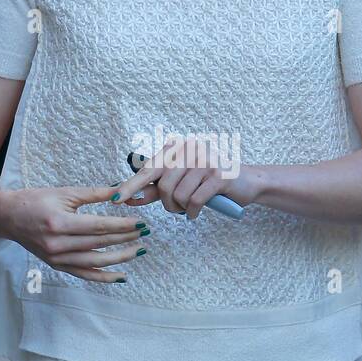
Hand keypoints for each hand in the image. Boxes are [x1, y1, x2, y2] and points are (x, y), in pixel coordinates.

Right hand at [0, 184, 151, 281]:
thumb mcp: (63, 193)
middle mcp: (57, 244)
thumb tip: (121, 191)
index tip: (141, 222)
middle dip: (126, 238)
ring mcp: (56, 258)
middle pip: (99, 243)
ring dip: (120, 258)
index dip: (122, 225)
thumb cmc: (34, 201)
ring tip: (139, 250)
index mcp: (59, 222)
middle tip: (145, 233)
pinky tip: (122, 275)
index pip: (98, 226)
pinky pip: (84, 274)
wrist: (7, 217)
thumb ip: (94, 194)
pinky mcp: (56, 265)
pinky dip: (104, 277)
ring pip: (95, 261)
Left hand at [110, 136, 259, 217]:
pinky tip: (196, 213)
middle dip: (167, 204)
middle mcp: (189, 149)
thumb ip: (156, 188)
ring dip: (180, 209)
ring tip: (188, 209)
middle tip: (175, 209)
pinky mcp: (218, 175)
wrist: (246, 182)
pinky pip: (194, 201)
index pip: (148, 169)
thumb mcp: (180, 182)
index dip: (130, 186)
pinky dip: (192, 212)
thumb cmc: (208, 183)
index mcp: (177, 147)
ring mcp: (205, 160)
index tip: (115, 199)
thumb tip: (131, 198)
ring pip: (178, 195)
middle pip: (163, 186)